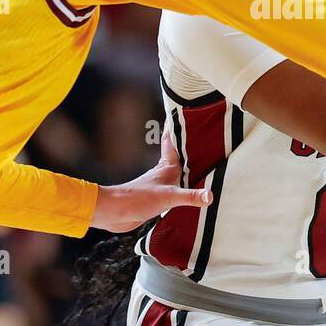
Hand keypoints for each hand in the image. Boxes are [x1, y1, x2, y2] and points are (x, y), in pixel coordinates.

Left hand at [91, 132, 211, 232]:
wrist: (116, 213)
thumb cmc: (137, 199)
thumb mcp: (169, 197)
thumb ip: (191, 196)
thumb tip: (210, 196)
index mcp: (167, 167)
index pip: (172, 141)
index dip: (176, 126)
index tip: (184, 112)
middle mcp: (164, 173)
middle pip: (178, 155)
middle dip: (188, 145)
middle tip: (201, 135)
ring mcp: (161, 185)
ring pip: (179, 172)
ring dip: (188, 167)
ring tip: (202, 161)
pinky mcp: (159, 199)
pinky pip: (177, 189)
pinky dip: (186, 187)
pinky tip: (192, 192)